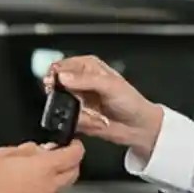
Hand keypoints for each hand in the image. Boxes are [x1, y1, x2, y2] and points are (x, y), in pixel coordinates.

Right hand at [0, 141, 84, 192]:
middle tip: (59, 159)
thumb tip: (39, 150)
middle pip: (73, 174)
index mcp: (44, 168)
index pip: (74, 155)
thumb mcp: (2, 154)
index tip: (73, 145)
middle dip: (70, 164)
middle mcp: (50, 188)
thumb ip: (26, 150)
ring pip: (59, 191)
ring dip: (54, 183)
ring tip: (33, 179)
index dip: (76, 147)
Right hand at [44, 56, 163, 159]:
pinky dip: (79, 121)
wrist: (138, 126)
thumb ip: (85, 79)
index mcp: (87, 66)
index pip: (62, 66)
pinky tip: (94, 120)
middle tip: (79, 101)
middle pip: (56, 85)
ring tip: (92, 112)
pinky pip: (67, 119)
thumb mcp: (110, 85)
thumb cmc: (130, 101)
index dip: (56, 75)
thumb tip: (63, 77)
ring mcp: (77, 99)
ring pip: (60, 104)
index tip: (57, 84)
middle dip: (64, 97)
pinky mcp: (77, 116)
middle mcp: (79, 81)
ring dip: (76, 111)